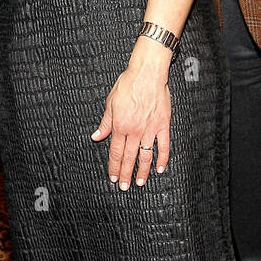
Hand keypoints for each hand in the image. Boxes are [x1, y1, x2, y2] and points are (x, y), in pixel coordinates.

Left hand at [91, 64, 170, 189]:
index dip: (113, 166)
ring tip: (140, 182)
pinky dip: (162, 158)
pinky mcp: (162, 125)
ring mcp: (150, 129)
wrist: (147, 74)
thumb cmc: (128, 84)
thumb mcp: (110, 103)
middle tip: (124, 187)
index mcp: (120, 126)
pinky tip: (160, 168)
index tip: (112, 177)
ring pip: (145, 155)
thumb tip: (96, 136)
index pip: (115, 152)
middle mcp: (134, 130)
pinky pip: (163, 146)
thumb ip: (105, 123)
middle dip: (125, 174)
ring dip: (142, 171)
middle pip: (129, 158)